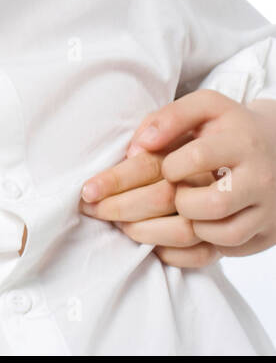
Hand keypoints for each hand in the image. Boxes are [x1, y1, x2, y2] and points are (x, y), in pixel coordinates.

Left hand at [81, 91, 275, 261]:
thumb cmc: (228, 128)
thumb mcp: (205, 108)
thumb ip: (169, 118)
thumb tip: (137, 148)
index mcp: (241, 144)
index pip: (195, 159)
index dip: (161, 165)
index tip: (137, 162)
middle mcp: (257, 181)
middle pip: (203, 205)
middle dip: (142, 206)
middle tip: (104, 207)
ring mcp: (262, 213)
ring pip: (210, 235)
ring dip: (160, 232)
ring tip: (127, 224)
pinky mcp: (261, 237)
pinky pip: (217, 255)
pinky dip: (180, 251)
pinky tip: (155, 239)